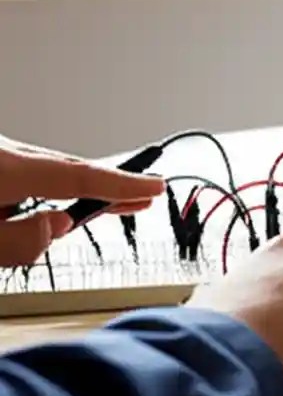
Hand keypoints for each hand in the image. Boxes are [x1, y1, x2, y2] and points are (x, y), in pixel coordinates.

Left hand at [0, 137, 165, 265]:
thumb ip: (18, 242)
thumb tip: (59, 226)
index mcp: (3, 170)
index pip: (78, 176)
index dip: (122, 183)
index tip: (154, 186)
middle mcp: (3, 153)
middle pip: (65, 172)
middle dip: (102, 191)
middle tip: (142, 198)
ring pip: (44, 175)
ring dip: (59, 198)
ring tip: (86, 212)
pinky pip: (26, 175)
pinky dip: (38, 192)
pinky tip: (35, 211)